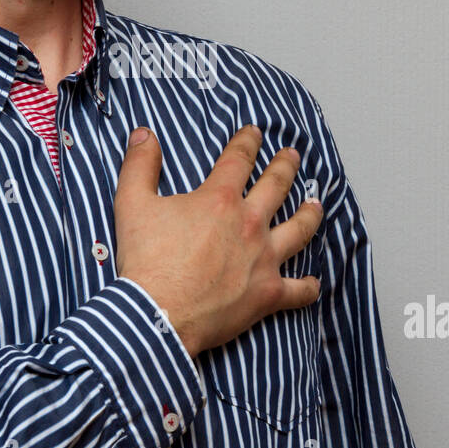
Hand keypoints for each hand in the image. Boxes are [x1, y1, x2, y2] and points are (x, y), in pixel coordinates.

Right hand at [113, 124, 322, 356]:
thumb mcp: (132, 203)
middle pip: (277, 186)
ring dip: (310, 214)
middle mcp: (249, 224)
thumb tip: (143, 134)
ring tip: (316, 204)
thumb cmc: (146, 262)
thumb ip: (139, 165)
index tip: (254, 132)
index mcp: (219, 200)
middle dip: (286, 166)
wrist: (158, 314)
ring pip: (299, 230)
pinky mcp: (268, 294)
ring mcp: (264, 259)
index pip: (239, 159)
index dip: (247, 141)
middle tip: (293, 156)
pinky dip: (309, 287)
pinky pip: (299, 290)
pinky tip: (314, 283)